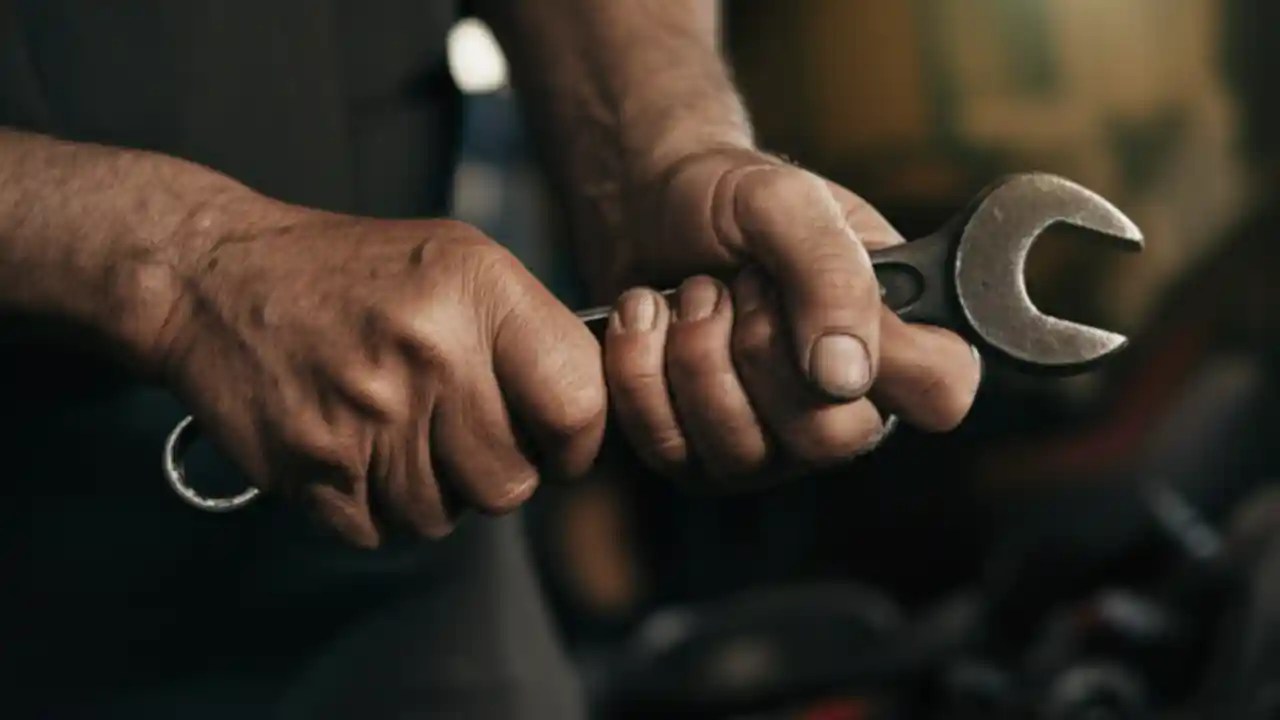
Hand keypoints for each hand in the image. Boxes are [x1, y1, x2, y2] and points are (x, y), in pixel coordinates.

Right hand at [154, 204, 605, 546]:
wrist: (216, 279)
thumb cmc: (354, 274)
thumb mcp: (457, 261)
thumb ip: (528, 332)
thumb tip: (591, 417)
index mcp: (478, 290)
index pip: (578, 406)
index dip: (575, 441)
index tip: (555, 441)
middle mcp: (429, 350)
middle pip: (511, 481)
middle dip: (492, 472)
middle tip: (456, 434)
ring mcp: (367, 412)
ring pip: (446, 516)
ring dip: (430, 492)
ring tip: (397, 433)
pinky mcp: (312, 464)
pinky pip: (383, 531)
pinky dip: (374, 507)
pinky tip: (355, 451)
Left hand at [601, 149, 980, 484]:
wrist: (637, 209)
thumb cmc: (729, 202)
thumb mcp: (786, 203)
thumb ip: (831, 275)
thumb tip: (847, 377)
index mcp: (891, 344)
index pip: (944, 395)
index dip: (891, 361)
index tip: (817, 303)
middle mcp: (840, 410)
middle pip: (830, 438)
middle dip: (761, 345)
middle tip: (740, 283)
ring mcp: (768, 447)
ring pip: (741, 450)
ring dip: (695, 348)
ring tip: (693, 292)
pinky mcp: (694, 458)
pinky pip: (669, 447)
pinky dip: (640, 366)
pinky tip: (645, 318)